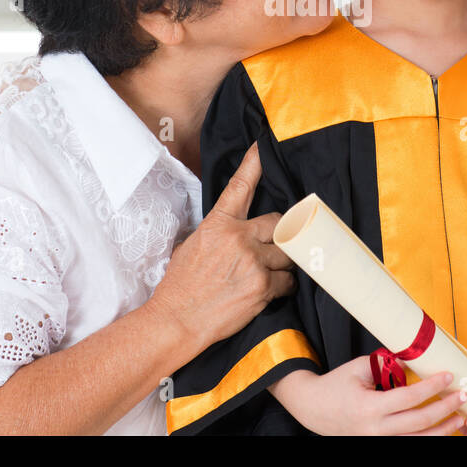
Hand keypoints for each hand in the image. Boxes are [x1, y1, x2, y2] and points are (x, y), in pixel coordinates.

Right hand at [149, 143, 294, 349]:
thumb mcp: (192, 246)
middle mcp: (238, 237)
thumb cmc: (182, 286)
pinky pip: (288, 280)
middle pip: (280, 223)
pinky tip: (269, 291)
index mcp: (218, 224)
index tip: (264, 146)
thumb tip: (235, 227)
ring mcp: (252, 261)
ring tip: (266, 275)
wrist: (178, 320)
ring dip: (283, 264)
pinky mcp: (262, 285)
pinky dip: (284, 286)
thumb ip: (218, 232)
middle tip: (272, 249)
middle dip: (281, 236)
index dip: (255, 163)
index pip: (240, 187)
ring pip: (288, 253)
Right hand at [270, 357, 466, 435]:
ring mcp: (377, 441)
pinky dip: (427, 437)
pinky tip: (440, 429)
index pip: (409, 398)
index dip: (432, 387)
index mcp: (369, 408)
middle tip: (462, 396)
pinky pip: (408, 443)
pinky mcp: (378, 444)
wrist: (313, 409)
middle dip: (446, 409)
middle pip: (420, 423)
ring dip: (443, 430)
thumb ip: (386, 365)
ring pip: (418, 440)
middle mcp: (375, 430)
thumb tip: (414, 360)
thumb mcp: (358, 368)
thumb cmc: (335, 386)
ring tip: (460, 418)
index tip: (448, 376)